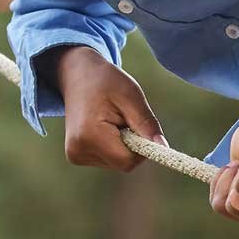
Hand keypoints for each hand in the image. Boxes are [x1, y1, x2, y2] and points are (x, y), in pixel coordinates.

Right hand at [53, 47, 164, 171]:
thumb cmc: (105, 81)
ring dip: (122, 145)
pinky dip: (113, 146)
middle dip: (132, 145)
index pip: (127, 161)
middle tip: (125, 118)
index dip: (141, 147)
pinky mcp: (76, 156)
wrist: (77, 75)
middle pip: (122, 163)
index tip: (140, 126)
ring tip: (112, 120)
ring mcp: (75, 155)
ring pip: (116, 162)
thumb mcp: (131, 95)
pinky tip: (105, 127)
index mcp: (89, 135)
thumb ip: (146, 123)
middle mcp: (77, 151)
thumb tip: (163, 147)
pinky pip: (107, 159)